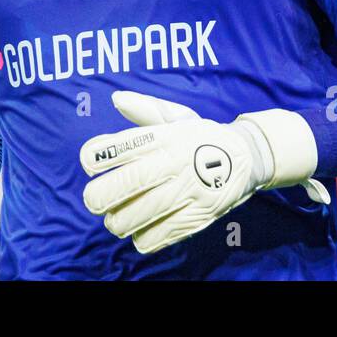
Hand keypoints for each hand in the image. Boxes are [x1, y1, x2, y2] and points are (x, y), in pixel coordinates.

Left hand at [79, 91, 329, 254]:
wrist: (248, 156)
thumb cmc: (200, 136)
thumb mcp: (177, 117)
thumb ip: (144, 109)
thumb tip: (116, 98)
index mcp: (166, 135)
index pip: (123, 145)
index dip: (97, 156)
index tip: (89, 164)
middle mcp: (176, 160)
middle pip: (130, 181)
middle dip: (101, 195)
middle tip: (93, 201)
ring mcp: (190, 189)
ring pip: (142, 213)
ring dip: (119, 221)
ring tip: (115, 220)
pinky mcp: (201, 214)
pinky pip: (162, 234)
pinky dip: (144, 238)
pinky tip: (140, 232)